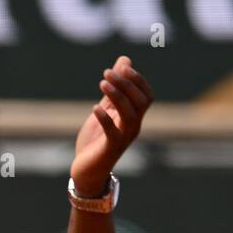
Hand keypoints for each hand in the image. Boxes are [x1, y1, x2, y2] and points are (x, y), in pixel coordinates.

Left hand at [70, 56, 153, 195]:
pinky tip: (95, 108)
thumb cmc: (95, 141)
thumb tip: (124, 60)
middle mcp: (133, 127)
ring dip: (117, 96)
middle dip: (126, 84)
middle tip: (107, 72)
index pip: (146, 95)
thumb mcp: (105, 110)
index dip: (138, 80)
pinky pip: (113, 132)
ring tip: (101, 83)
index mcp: (134, 118)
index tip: (122, 66)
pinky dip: (105, 118)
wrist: (86, 172)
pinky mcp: (110, 149)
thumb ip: (114, 89)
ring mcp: (123, 139)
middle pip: (140, 101)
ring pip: (129, 114)